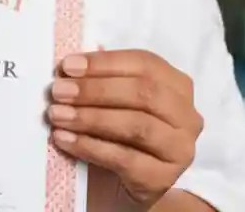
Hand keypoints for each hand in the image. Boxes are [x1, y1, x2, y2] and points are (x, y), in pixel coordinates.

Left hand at [47, 50, 202, 210]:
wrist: (129, 182)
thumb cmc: (121, 132)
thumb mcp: (117, 101)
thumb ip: (102, 81)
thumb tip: (68, 69)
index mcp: (177, 86)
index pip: (144, 64)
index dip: (104, 63)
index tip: (67, 66)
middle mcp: (187, 116)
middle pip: (143, 93)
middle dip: (95, 90)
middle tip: (59, 92)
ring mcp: (179, 149)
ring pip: (136, 126)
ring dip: (91, 118)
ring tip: (58, 115)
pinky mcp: (163, 178)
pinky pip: (124, 158)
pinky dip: (90, 147)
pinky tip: (64, 139)